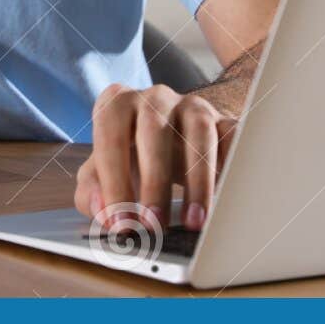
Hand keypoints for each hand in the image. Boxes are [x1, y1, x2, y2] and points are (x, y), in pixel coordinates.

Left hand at [73, 83, 235, 233]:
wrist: (175, 136)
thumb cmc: (133, 156)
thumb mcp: (103, 171)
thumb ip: (90, 191)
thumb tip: (102, 210)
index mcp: (117, 104)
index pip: (110, 135)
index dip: (113, 181)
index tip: (119, 222)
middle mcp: (155, 98)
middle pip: (154, 131)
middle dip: (154, 182)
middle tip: (154, 225)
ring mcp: (194, 105)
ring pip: (199, 133)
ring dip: (197, 181)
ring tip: (194, 222)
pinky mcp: (225, 121)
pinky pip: (233, 140)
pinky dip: (232, 169)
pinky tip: (226, 200)